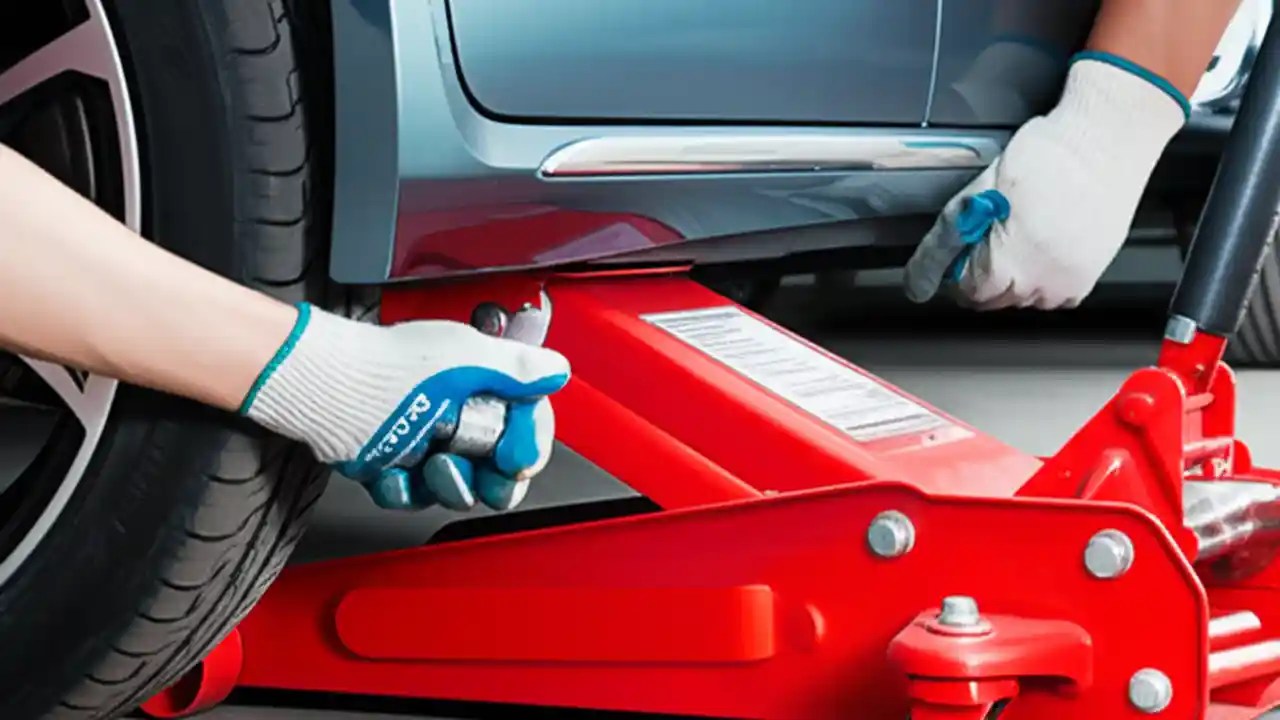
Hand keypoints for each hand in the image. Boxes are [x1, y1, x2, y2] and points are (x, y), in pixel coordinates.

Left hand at [241, 305, 570, 511]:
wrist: (323, 388)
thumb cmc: (386, 365)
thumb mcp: (464, 357)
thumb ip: (519, 368)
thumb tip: (558, 371)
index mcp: (481, 386)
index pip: (525, 425)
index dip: (527, 445)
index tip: (518, 457)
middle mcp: (457, 415)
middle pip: (498, 469)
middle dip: (491, 478)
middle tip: (481, 473)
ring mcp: (426, 442)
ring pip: (459, 490)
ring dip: (447, 485)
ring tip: (431, 465)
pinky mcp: (395, 466)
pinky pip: (413, 497)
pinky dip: (403, 490)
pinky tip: (394, 472)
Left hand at [904, 54, 1188, 309]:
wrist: (1105, 139)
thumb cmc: (1050, 154)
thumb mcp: (982, 189)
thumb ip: (950, 234)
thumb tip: (927, 267)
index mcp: (1008, 262)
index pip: (969, 291)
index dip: (958, 272)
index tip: (960, 255)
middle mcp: (1041, 281)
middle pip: (997, 300)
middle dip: (984, 277)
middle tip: (988, 241)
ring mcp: (1070, 280)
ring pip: (1027, 300)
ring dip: (1015, 281)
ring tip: (1019, 241)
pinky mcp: (1093, 273)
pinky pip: (1060, 296)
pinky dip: (1045, 281)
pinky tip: (1042, 251)